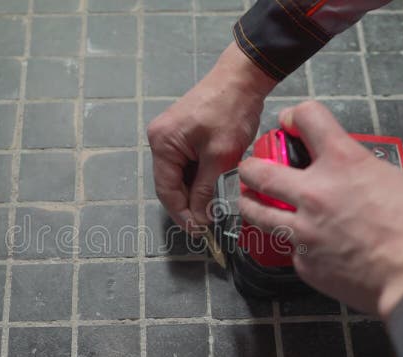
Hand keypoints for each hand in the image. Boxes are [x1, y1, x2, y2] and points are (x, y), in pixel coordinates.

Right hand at [147, 43, 276, 229]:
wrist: (242, 78)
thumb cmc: (231, 110)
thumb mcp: (220, 156)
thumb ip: (205, 189)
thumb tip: (200, 216)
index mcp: (163, 144)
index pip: (166, 190)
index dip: (182, 214)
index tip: (198, 231)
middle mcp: (160, 139)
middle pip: (170, 183)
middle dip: (187, 205)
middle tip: (206, 225)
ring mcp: (170, 135)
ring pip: (179, 175)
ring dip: (194, 192)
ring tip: (211, 209)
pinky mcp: (183, 132)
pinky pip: (186, 163)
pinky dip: (197, 177)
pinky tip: (211, 188)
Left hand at [238, 101, 402, 318]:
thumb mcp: (396, 180)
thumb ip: (362, 172)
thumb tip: (352, 176)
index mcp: (344, 162)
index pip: (307, 117)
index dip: (297, 115)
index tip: (292, 122)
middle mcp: (315, 192)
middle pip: (260, 169)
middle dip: (251, 166)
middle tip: (252, 168)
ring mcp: (304, 230)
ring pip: (256, 211)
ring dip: (251, 203)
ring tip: (251, 201)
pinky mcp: (303, 263)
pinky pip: (289, 248)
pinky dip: (294, 245)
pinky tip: (306, 246)